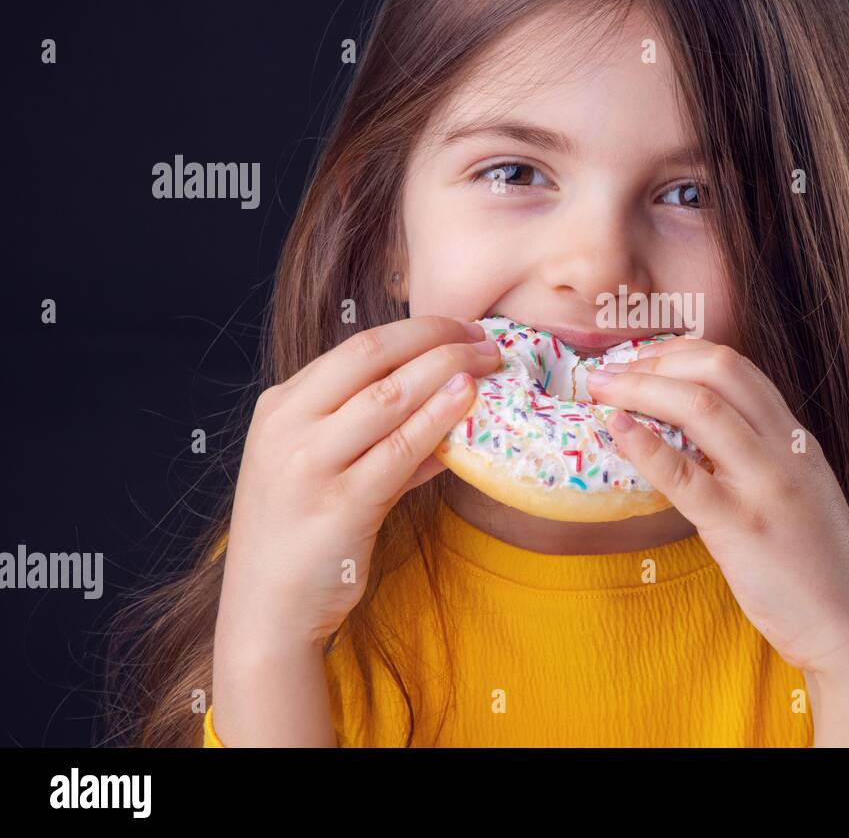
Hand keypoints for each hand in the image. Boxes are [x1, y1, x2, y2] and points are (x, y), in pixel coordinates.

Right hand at [218, 313, 501, 646]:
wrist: (268, 610)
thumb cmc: (302, 534)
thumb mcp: (322, 466)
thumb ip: (373, 429)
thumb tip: (445, 394)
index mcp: (280, 406)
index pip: (356, 346)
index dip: (418, 330)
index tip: (461, 329)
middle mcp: (288, 427)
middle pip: (373, 356)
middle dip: (437, 337)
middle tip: (485, 338)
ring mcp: (310, 465)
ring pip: (390, 396)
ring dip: (448, 370)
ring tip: (488, 363)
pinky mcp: (340, 505)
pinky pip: (401, 450)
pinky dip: (439, 420)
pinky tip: (468, 402)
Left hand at [587, 336, 848, 743]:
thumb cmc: (816, 570)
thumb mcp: (796, 495)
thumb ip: (757, 463)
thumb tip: (692, 442)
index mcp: (796, 440)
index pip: (738, 367)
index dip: (682, 352)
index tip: (642, 361)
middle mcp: (784, 450)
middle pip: (718, 369)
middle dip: (656, 358)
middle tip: (611, 370)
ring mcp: (765, 484)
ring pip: (700, 407)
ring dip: (640, 387)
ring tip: (601, 389)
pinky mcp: (741, 526)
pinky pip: (685, 475)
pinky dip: (645, 444)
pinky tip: (616, 429)